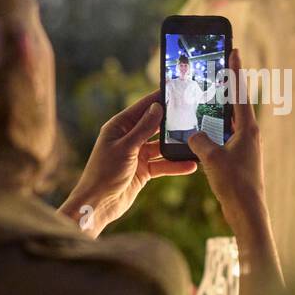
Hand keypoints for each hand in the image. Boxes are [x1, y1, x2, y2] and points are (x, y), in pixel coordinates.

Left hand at [60, 90, 194, 236]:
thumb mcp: (126, 148)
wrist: (99, 204)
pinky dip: (175, 165)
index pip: (142, 108)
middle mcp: (128, 138)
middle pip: (154, 126)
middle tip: (192, 112)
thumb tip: (157, 107)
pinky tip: (190, 165)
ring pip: (161, 147)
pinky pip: (162, 164)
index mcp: (119, 127)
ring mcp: (137, 155)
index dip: (158, 99)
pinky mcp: (143, 170)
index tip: (175, 90)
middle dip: (171, 121)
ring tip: (195, 141)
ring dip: (176, 146)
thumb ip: (143, 128)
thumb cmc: (104, 173)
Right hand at [187, 48, 268, 238]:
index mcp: (247, 128)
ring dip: (218, 107)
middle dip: (226, 86)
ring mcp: (244, 146)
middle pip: (235, 103)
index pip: (240, 92)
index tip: (234, 50)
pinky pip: (223, 136)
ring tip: (205, 95)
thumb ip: (199, 141)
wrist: (247, 212)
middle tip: (216, 67)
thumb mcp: (212, 158)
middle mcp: (249, 134)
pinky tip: (201, 129)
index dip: (236, 70)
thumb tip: (191, 134)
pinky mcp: (237, 158)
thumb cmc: (235, 184)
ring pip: (228, 120)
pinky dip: (213, 129)